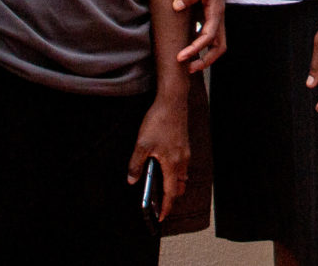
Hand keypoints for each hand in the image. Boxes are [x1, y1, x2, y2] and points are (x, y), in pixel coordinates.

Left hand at [126, 93, 190, 220]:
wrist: (173, 101)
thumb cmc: (159, 121)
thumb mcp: (142, 144)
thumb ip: (136, 164)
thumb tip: (131, 179)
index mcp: (172, 163)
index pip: (171, 192)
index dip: (166, 207)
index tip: (160, 217)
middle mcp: (182, 160)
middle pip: (179, 186)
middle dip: (171, 198)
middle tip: (160, 206)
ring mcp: (185, 152)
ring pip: (182, 176)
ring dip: (174, 185)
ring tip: (162, 190)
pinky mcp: (184, 144)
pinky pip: (183, 166)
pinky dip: (176, 174)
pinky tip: (166, 169)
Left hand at [173, 0, 227, 71]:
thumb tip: (176, 6)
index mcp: (217, 11)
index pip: (209, 37)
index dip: (196, 49)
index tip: (180, 57)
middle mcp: (218, 17)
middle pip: (219, 47)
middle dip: (205, 60)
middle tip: (187, 69)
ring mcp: (214, 16)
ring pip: (215, 43)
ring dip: (204, 55)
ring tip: (187, 63)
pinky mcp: (208, 14)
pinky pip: (207, 34)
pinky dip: (199, 44)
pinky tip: (185, 45)